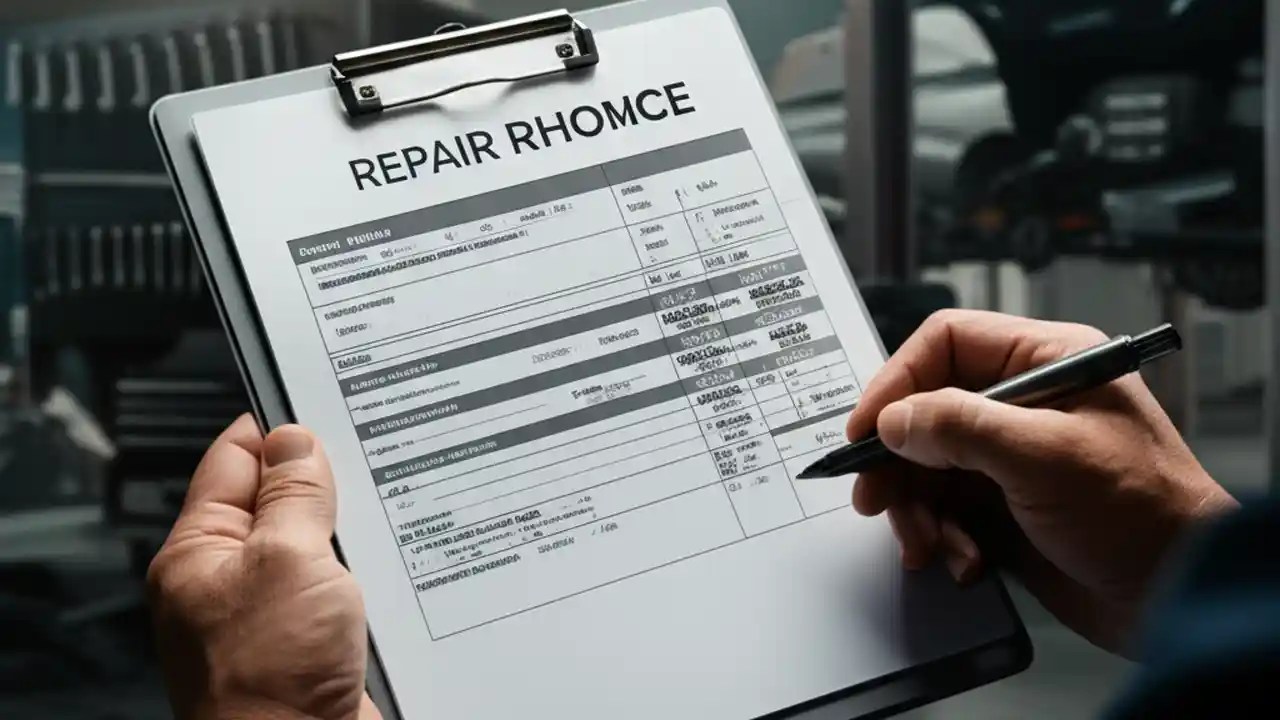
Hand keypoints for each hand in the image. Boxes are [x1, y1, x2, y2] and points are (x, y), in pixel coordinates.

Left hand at [147, 415, 381, 719]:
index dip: (281, 430)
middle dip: (329, 484)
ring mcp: (274, 614)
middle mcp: (231, 582)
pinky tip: (396, 568)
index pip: (235, 459)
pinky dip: (368, 576)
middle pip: (283, 501)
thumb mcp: (288, 561)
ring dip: (354, 534)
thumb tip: (295, 441)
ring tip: (387, 521)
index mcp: (200, 553)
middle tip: (372, 465)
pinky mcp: (313, 643)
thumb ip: (296, 495)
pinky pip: (342, 590)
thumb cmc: (270, 681)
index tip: (327, 409)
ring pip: (320, 546)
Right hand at [847, 310, 1237, 656]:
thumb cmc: (1144, 512)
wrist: (1178, 597)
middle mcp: (1025, 402)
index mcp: (1046, 362)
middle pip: (926, 409)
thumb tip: (894, 420)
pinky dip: (941, 536)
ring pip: (926, 465)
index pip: (947, 343)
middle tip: (875, 496)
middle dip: (897, 459)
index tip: (866, 428)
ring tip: (926, 543)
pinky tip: (963, 559)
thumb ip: (960, 427)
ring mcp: (1012, 456)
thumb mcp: (1046, 457)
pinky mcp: (1004, 505)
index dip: (897, 381)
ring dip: (917, 508)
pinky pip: (944, 509)